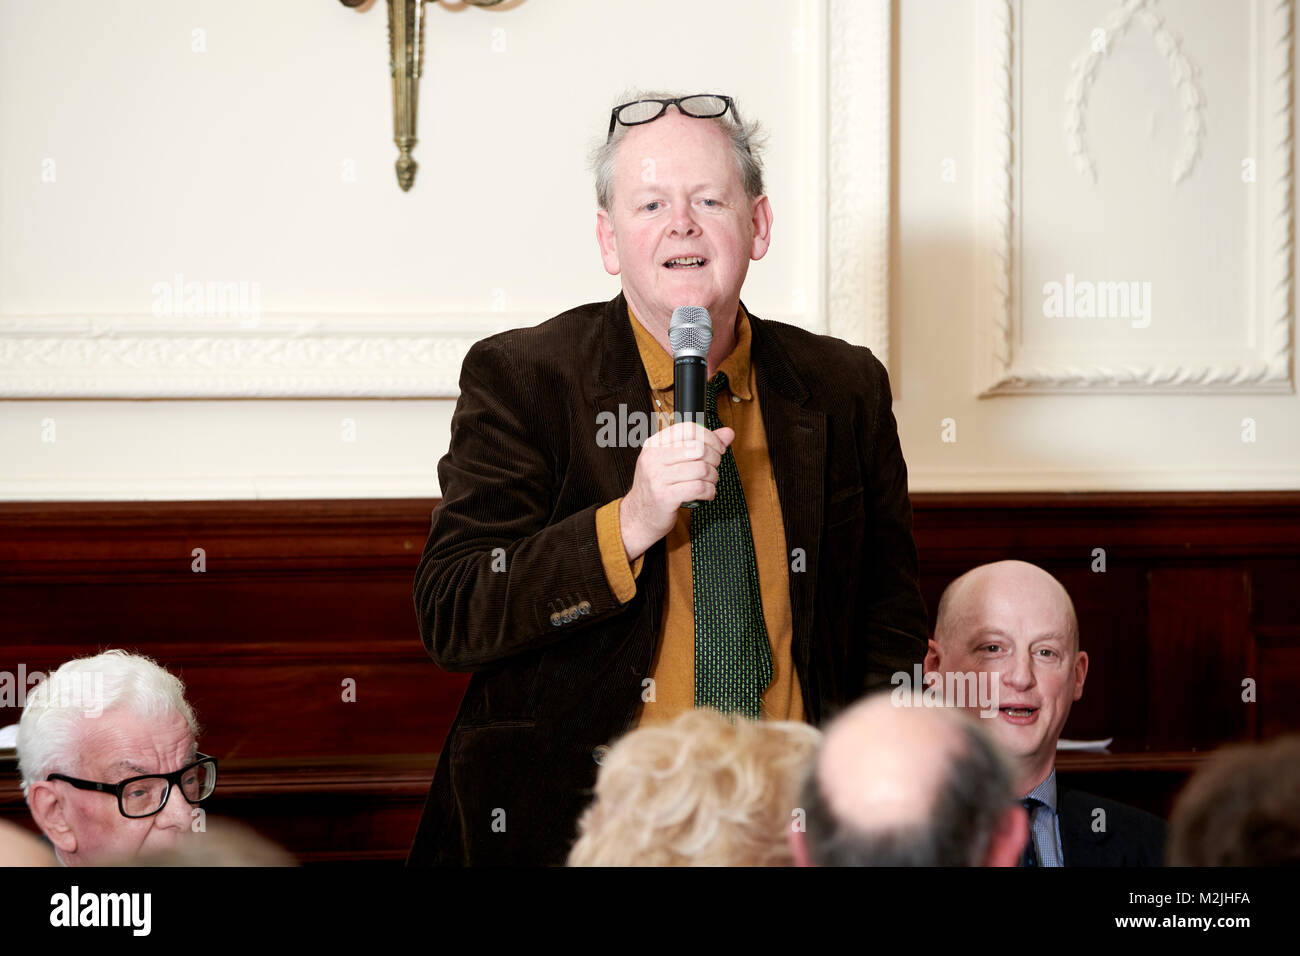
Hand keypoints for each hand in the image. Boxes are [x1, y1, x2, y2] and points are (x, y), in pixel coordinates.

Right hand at [619, 421, 734, 561]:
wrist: (639, 517)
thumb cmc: (658, 487)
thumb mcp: (673, 461)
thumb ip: (701, 444)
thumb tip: (728, 433)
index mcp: (654, 444)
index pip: (689, 429)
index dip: (710, 437)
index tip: (718, 449)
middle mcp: (653, 458)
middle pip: (698, 448)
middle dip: (714, 459)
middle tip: (713, 468)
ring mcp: (657, 478)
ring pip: (701, 469)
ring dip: (713, 477)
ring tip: (710, 482)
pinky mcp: (665, 497)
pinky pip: (699, 488)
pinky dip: (709, 491)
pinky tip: (707, 493)